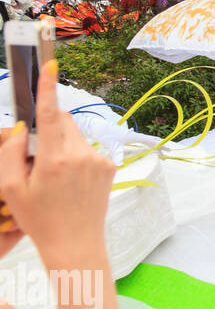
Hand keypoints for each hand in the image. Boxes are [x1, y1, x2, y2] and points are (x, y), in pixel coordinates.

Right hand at [0, 61, 116, 265]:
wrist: (75, 243)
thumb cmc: (39, 219)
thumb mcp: (12, 188)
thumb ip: (12, 153)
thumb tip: (22, 128)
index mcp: (55, 160)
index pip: (50, 114)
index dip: (48, 88)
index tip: (50, 65)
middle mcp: (81, 156)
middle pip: (63, 122)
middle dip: (48, 127)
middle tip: (35, 154)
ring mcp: (98, 160)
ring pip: (74, 136)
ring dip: (61, 144)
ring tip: (53, 175)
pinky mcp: (109, 166)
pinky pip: (87, 149)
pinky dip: (75, 156)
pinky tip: (69, 181)